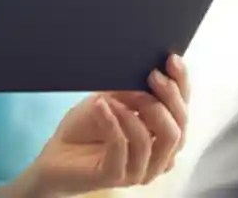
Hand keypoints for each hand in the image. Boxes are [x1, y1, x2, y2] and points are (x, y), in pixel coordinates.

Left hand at [17, 55, 190, 194]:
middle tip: (151, 75)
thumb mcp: (111, 99)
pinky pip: (123, 147)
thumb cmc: (86, 127)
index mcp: (161, 136)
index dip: (182, 85)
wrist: (56, 155)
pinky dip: (113, 122)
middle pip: (179, 128)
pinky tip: (101, 106)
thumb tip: (150, 69)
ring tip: (114, 96)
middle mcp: (158, 156)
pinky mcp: (116, 177)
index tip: (172, 60)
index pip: (182, 111)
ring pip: (156, 141)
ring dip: (136, 111)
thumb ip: (132, 90)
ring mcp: (139, 170)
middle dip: (168, 97)